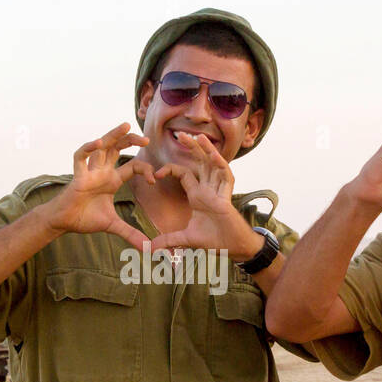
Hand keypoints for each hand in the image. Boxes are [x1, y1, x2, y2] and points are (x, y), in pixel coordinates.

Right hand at [43, 123, 154, 249]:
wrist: (64, 223)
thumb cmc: (85, 219)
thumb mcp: (113, 226)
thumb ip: (131, 234)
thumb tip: (148, 249)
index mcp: (112, 180)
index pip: (132, 166)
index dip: (145, 170)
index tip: (153, 180)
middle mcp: (102, 171)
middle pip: (118, 148)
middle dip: (131, 140)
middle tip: (147, 139)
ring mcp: (90, 171)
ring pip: (102, 146)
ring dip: (113, 135)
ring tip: (125, 125)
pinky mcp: (77, 176)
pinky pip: (81, 157)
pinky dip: (88, 148)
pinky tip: (98, 143)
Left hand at [148, 132, 259, 258]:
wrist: (232, 248)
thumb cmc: (214, 240)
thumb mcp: (186, 239)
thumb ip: (168, 240)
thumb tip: (149, 248)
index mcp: (197, 195)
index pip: (184, 174)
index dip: (170, 170)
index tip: (155, 175)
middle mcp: (208, 189)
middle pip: (200, 162)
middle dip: (192, 148)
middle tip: (180, 133)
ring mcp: (219, 191)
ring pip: (214, 165)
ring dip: (208, 151)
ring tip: (199, 137)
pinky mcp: (228, 198)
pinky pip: (226, 177)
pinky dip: (221, 166)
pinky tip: (214, 156)